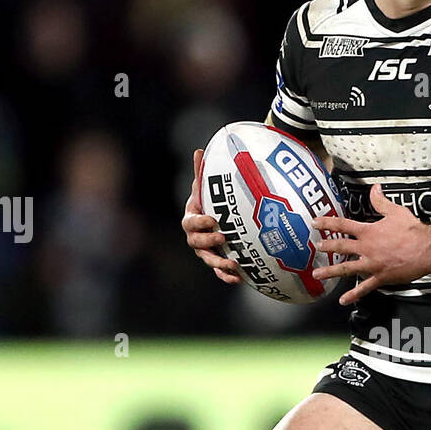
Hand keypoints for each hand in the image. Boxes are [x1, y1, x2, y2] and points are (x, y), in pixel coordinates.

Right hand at [181, 149, 242, 284]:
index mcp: (192, 219)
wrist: (217, 219)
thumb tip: (200, 150)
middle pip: (196, 243)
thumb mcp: (206, 188)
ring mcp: (206, 252)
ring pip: (208, 260)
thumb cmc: (210, 202)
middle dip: (208, 241)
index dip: (200, 222)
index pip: (191, 222)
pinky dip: (227, 276)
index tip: (212, 219)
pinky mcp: (218, 262)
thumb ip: (202, 173)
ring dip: (219, 262)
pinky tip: (239, 278)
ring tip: (233, 263)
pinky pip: (220, 272)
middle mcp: (196, 238)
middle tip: (222, 237)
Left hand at [312, 185, 430, 305]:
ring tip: (318, 274)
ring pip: (347, 268)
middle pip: (341, 247)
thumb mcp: (395, 211)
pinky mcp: (380, 277)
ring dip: (331, 271)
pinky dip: (353, 294)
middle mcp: (367, 248)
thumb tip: (375, 188)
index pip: (343, 225)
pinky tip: (343, 300)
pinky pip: (364, 287)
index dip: (327, 223)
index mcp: (369, 232)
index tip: (316, 223)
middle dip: (327, 246)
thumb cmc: (413, 230)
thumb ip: (380, 201)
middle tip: (317, 247)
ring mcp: (372, 264)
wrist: (427, 248)